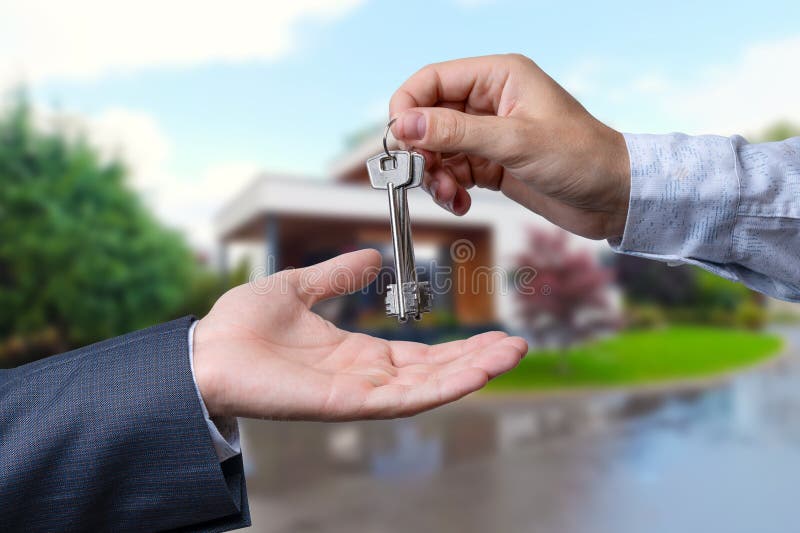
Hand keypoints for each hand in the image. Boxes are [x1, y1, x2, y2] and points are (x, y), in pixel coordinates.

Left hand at [192, 249, 526, 420]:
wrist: (204, 350)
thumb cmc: (242, 326)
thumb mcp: (299, 287)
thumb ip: (337, 275)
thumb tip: (371, 257)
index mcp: (356, 354)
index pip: (419, 354)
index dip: (457, 346)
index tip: (491, 332)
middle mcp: (364, 377)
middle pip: (434, 372)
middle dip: (477, 359)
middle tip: (517, 345)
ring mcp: (358, 393)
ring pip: (428, 387)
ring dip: (471, 371)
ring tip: (511, 354)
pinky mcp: (345, 403)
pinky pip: (403, 399)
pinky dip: (442, 387)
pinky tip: (474, 373)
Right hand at [390, 54, 629, 239]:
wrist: (614, 197)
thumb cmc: (581, 158)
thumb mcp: (515, 142)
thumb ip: (457, 132)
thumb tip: (405, 124)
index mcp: (498, 77)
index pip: (432, 80)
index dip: (408, 107)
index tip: (400, 141)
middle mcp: (489, 101)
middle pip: (429, 118)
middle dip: (422, 150)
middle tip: (425, 176)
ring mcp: (489, 134)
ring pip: (437, 149)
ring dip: (434, 175)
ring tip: (449, 196)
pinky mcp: (491, 163)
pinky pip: (453, 172)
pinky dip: (449, 189)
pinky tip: (461, 203)